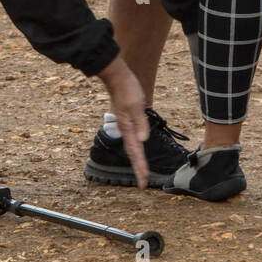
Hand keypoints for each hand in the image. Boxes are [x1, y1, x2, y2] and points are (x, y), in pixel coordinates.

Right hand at [98, 56, 149, 188]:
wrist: (118, 78)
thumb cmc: (127, 89)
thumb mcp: (136, 104)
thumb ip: (140, 122)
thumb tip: (143, 139)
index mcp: (127, 128)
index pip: (135, 151)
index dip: (140, 167)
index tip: (143, 181)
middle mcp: (125, 129)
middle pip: (133, 153)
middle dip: (138, 168)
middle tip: (143, 183)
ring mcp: (126, 125)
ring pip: (132, 147)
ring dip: (137, 160)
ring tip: (141, 171)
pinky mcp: (128, 120)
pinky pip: (132, 139)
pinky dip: (136, 149)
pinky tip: (138, 150)